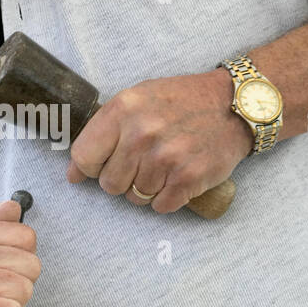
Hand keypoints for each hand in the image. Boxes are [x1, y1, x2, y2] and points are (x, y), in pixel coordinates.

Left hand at [66, 68, 252, 212]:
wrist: (233, 104)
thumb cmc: (180, 101)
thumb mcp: (137, 100)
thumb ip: (103, 132)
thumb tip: (74, 174)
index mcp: (123, 110)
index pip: (84, 156)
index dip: (89, 167)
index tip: (99, 166)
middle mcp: (142, 134)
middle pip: (109, 184)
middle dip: (121, 178)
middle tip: (141, 162)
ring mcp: (166, 158)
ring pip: (135, 197)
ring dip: (146, 188)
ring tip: (163, 165)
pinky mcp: (188, 178)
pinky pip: (160, 206)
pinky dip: (167, 198)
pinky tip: (176, 177)